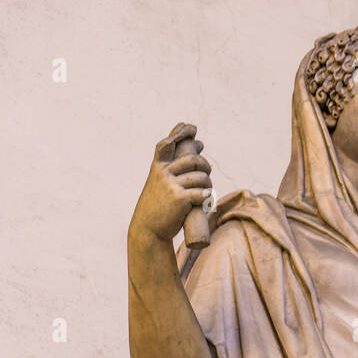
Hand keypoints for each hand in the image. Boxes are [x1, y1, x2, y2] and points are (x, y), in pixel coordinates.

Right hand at [129, 122, 212, 245]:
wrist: (149, 229)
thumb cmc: (158, 205)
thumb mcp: (161, 182)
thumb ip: (176, 164)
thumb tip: (199, 143)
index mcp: (158, 166)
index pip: (169, 144)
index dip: (180, 132)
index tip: (192, 128)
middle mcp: (163, 173)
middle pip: (194, 161)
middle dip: (205, 166)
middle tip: (207, 172)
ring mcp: (171, 185)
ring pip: (201, 178)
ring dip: (208, 185)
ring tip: (206, 191)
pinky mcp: (180, 199)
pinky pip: (202, 193)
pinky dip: (207, 198)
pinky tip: (206, 202)